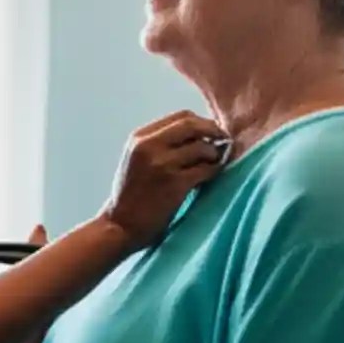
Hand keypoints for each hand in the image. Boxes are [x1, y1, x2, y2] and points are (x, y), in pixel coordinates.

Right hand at [101, 110, 227, 249]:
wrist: (120, 226)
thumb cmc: (131, 196)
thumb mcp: (136, 159)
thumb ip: (159, 144)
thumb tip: (198, 134)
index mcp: (139, 138)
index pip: (181, 116)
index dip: (202, 122)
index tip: (210, 133)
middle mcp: (149, 147)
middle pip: (192, 125)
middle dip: (213, 131)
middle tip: (223, 141)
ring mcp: (162, 165)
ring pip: (202, 147)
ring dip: (214, 154)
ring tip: (215, 162)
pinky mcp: (175, 185)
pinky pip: (206, 170)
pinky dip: (214, 170)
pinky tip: (213, 175)